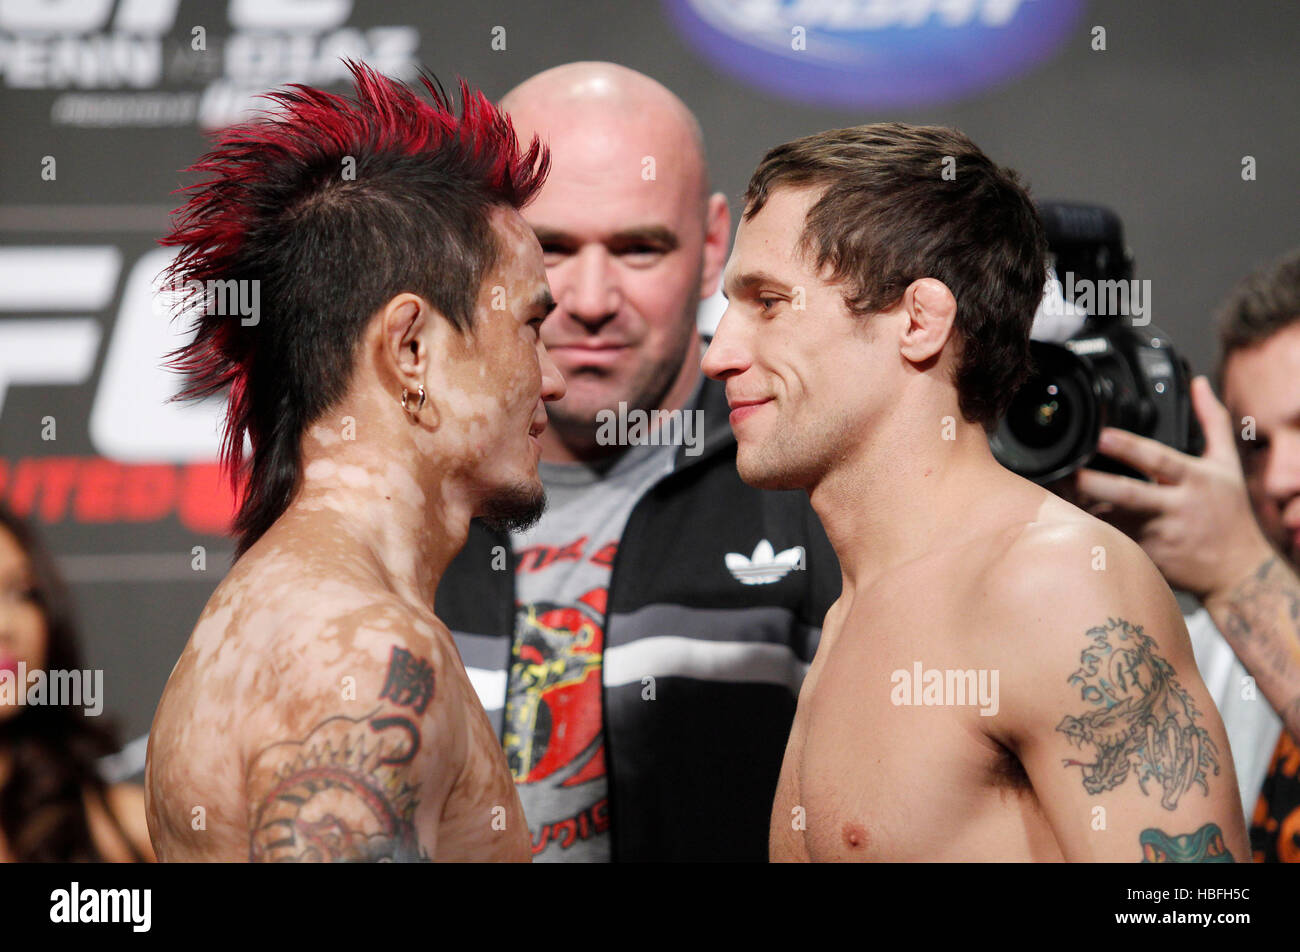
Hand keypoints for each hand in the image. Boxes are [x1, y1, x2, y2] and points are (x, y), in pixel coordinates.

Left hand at [1074, 376, 1274, 599]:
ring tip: (1050, 494)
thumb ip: (1212, 421)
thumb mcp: (1226, 464)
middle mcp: (1174, 507)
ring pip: (1111, 520)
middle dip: (1093, 484)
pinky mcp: (1147, 558)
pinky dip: (1089, 532)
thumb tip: (1200, 383)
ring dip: (1081, 508)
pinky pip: (1111, 542)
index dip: (1129, 447)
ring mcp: (1158, 535)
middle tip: (1064, 471)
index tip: (1101, 436)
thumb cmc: (1229, 515)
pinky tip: (1064, 522)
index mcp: (1192, 480)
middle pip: (1128, 493)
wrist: (1240, 572)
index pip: (1158, 459)